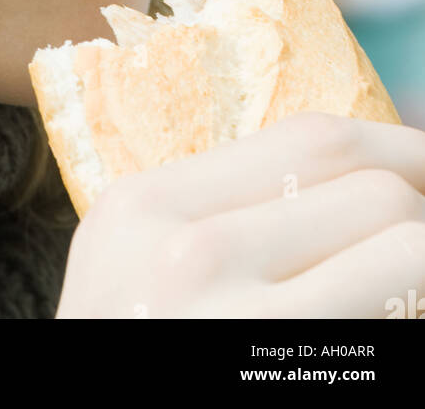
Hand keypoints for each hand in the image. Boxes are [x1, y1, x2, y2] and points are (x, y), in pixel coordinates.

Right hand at [54, 111, 424, 317]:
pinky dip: (406, 323)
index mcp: (144, 205)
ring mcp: (235, 334)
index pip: (312, 141)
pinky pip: (392, 342)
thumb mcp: (135, 263)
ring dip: (423, 275)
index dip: (398, 152)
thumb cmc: (129, 348)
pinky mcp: (278, 388)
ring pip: (407, 256)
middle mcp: (186, 256)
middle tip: (422, 254)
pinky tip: (381, 333)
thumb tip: (364, 176)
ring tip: (408, 297)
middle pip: (376, 198)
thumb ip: (215, 208)